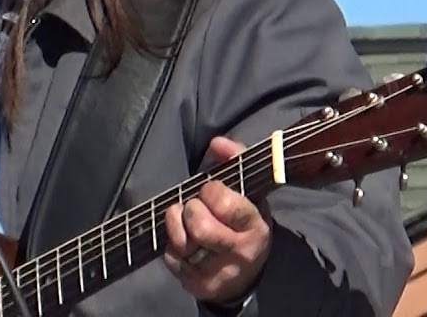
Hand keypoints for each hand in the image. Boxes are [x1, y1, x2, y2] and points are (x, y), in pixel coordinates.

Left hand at [162, 136, 271, 305]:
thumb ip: (235, 160)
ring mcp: (220, 272)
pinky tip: (183, 243)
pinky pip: (172, 259)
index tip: (209, 190)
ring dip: (175, 226)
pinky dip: (171, 246)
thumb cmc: (241, 221)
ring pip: (183, 244)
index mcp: (255, 226)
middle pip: (201, 227)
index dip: (212, 192)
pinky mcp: (200, 286)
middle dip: (190, 210)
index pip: (228, 205)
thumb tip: (218, 141)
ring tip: (183, 220)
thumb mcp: (248, 191)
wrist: (246, 272)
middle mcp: (241, 253)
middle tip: (194, 206)